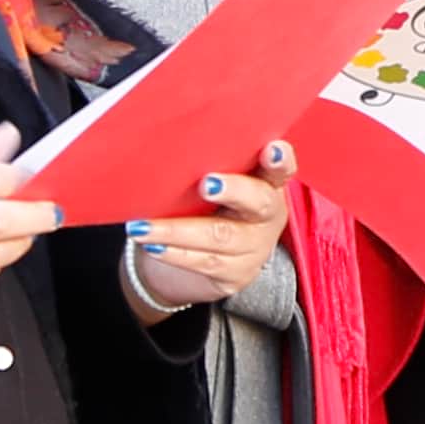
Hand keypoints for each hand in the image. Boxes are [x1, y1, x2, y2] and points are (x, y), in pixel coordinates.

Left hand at [126, 141, 297, 313]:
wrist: (200, 259)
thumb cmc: (207, 207)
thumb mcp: (216, 185)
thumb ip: (211, 168)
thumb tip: (172, 148)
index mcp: (268, 184)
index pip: (281, 169)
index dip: (280, 160)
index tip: (270, 148)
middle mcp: (268, 216)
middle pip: (257, 202)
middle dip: (233, 191)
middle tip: (207, 184)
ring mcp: (254, 248)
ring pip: (220, 237)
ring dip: (178, 230)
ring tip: (143, 226)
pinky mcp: (236, 275)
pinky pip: (204, 262)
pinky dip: (174, 253)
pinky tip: (152, 245)